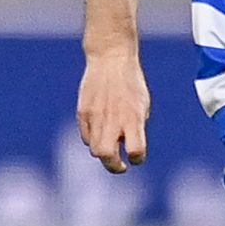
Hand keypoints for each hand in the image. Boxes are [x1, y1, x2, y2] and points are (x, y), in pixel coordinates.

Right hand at [76, 48, 150, 172]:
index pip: (136, 151)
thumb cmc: (131, 82)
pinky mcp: (82, 112)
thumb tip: (127, 147)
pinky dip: (93, 140)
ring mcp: (95, 116)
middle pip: (107, 156)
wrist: (111, 58)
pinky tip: (100, 133)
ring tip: (111, 150)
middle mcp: (113, 119)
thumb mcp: (142, 104)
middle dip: (114, 166)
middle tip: (120, 167)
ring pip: (94, 149)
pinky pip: (85, 137)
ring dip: (104, 154)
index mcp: (133, 118)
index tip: (137, 156)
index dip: (138, 158)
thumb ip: (136, 127)